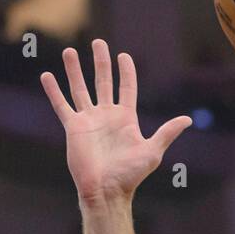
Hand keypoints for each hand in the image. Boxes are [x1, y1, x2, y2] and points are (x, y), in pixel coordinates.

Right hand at [41, 38, 191, 205]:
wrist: (106, 191)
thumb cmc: (130, 175)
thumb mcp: (152, 151)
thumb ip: (167, 133)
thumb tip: (188, 120)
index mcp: (125, 118)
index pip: (126, 87)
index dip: (126, 71)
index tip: (123, 56)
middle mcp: (106, 116)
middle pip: (103, 81)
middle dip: (100, 62)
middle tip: (98, 43)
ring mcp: (89, 120)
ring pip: (80, 88)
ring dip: (74, 70)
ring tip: (70, 51)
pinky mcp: (74, 128)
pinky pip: (62, 106)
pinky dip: (54, 91)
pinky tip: (46, 76)